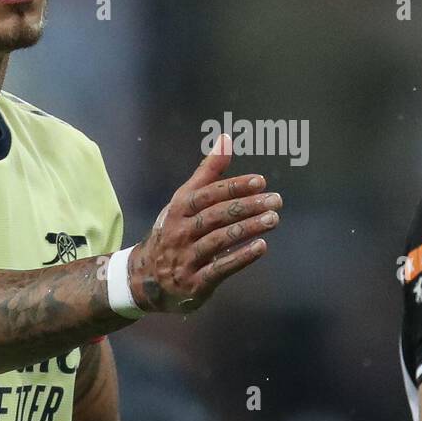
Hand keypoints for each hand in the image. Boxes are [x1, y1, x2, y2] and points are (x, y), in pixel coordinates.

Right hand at [128, 134, 281, 312]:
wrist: (145, 278)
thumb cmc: (173, 231)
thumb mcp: (183, 201)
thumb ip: (207, 172)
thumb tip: (226, 139)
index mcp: (179, 208)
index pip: (208, 194)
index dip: (234, 186)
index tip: (260, 181)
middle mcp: (181, 231)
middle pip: (216, 215)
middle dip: (247, 206)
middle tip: (275, 200)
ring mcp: (187, 258)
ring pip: (219, 240)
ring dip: (248, 229)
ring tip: (273, 220)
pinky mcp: (195, 282)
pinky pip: (220, 268)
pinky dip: (241, 257)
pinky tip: (261, 247)